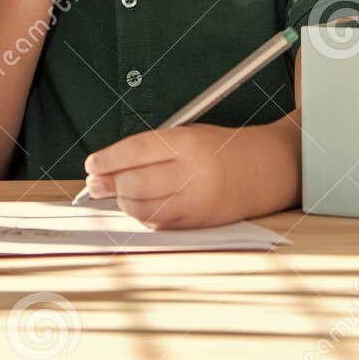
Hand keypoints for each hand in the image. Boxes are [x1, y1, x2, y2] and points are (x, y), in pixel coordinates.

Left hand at [82, 125, 241, 228]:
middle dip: (108, 185)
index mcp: (188, 143)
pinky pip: (158, 223)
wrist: (267, 170)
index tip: (91, 165)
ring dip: (123, 202)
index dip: (107, 160)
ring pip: (142, 208)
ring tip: (120, 193)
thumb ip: (147, 150)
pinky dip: (142, 215)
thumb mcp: (186, 136)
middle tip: (96, 183)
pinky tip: (142, 205)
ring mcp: (196, 201)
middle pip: (134, 184)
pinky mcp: (199, 223)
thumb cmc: (220, 149)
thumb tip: (104, 169)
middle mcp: (192, 173)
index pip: (135, 151)